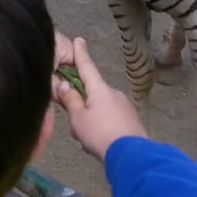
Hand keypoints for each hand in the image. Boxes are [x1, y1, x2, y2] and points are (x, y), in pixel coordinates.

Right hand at [52, 34, 145, 161]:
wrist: (132, 157)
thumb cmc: (100, 134)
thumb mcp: (78, 118)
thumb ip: (70, 100)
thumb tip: (64, 85)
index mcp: (100, 89)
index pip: (87, 67)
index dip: (80, 54)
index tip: (79, 39)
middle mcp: (114, 94)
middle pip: (91, 94)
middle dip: (81, 105)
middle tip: (75, 124)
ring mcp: (125, 108)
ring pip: (100, 110)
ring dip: (91, 120)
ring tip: (86, 140)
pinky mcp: (131, 122)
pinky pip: (111, 120)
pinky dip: (102, 129)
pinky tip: (98, 145)